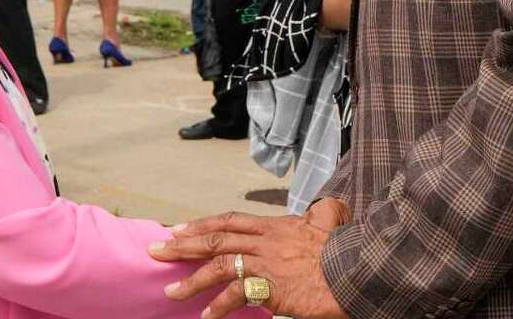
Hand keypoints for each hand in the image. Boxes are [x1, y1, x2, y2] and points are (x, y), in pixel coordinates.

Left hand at [151, 199, 351, 317]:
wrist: (357, 268)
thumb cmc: (346, 248)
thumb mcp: (332, 221)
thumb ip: (323, 212)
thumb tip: (329, 204)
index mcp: (274, 226)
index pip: (229, 221)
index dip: (202, 224)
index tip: (179, 228)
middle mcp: (264, 241)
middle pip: (214, 239)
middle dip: (182, 245)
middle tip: (156, 249)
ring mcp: (265, 263)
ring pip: (218, 267)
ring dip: (191, 279)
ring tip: (170, 291)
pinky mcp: (270, 286)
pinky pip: (236, 295)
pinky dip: (219, 306)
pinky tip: (205, 316)